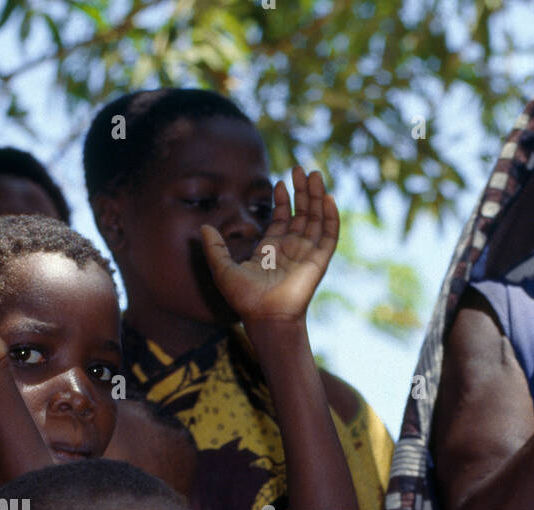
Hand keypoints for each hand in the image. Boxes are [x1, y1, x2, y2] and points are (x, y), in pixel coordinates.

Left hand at [200, 166, 337, 325]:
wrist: (265, 317)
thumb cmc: (244, 299)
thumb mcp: (222, 270)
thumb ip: (214, 248)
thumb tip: (203, 228)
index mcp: (271, 249)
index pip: (281, 219)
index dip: (282, 200)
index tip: (280, 182)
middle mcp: (291, 249)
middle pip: (301, 214)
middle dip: (302, 191)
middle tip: (302, 168)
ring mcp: (306, 254)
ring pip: (316, 219)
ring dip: (316, 196)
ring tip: (314, 173)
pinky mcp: (318, 261)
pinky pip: (329, 235)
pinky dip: (330, 216)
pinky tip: (327, 198)